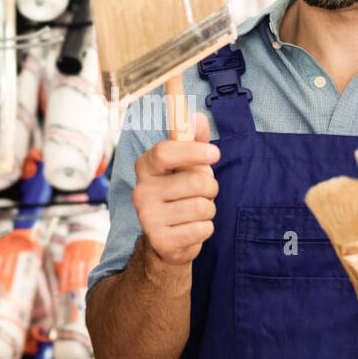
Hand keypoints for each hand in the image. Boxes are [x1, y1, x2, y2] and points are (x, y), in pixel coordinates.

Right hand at [133, 110, 219, 265]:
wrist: (167, 240)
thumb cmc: (180, 194)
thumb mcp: (187, 165)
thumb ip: (193, 140)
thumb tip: (197, 117)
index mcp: (146, 167)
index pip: (165, 151)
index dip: (193, 151)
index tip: (215, 153)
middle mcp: (141, 191)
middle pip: (195, 181)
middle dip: (210, 187)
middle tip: (204, 193)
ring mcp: (148, 218)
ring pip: (202, 206)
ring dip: (209, 210)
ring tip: (196, 212)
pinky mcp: (161, 241)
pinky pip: (202, 229)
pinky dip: (205, 229)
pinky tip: (192, 229)